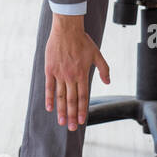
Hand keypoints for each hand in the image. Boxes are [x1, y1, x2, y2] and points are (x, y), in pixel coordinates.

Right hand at [45, 14, 110, 131]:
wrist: (66, 29)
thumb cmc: (82, 41)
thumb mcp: (97, 54)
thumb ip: (104, 69)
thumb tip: (108, 82)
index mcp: (83, 74)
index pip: (84, 97)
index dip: (83, 110)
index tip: (82, 121)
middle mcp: (71, 76)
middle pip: (72, 100)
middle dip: (72, 116)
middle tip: (72, 128)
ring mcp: (59, 74)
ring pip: (61, 96)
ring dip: (61, 111)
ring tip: (62, 123)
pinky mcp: (50, 70)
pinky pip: (49, 87)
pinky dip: (49, 98)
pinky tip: (49, 108)